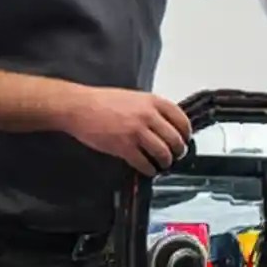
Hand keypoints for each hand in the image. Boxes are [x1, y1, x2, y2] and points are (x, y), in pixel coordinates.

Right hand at [61, 86, 192, 175]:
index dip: (186, 133)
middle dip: (178, 151)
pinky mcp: (124, 147)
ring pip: (162, 153)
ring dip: (166, 162)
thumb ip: (152, 109)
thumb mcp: (135, 97)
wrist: (80, 107)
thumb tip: (166, 124)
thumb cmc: (103, 101)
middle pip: (175, 139)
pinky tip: (148, 169)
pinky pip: (144, 163)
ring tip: (164, 164)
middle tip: (176, 155)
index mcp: (153, 102)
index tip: (185, 138)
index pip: (181, 119)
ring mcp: (136, 132)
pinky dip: (149, 169)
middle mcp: (148, 116)